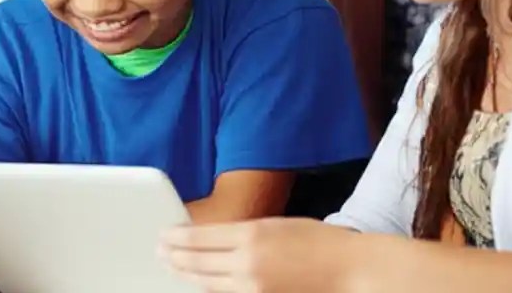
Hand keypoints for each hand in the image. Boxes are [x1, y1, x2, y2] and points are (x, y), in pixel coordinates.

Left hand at [159, 217, 363, 292]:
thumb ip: (243, 233)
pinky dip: (211, 289)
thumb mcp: (276, 225)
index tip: (164, 234)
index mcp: (251, 235)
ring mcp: (253, 288)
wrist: (350, 272)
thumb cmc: (319, 243)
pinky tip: (201, 285)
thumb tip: (212, 238)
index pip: (199, 237)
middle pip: (197, 263)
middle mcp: (247, 264)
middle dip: (174, 257)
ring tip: (173, 267)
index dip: (176, 237)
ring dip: (187, 275)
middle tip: (160, 252)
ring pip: (208, 284)